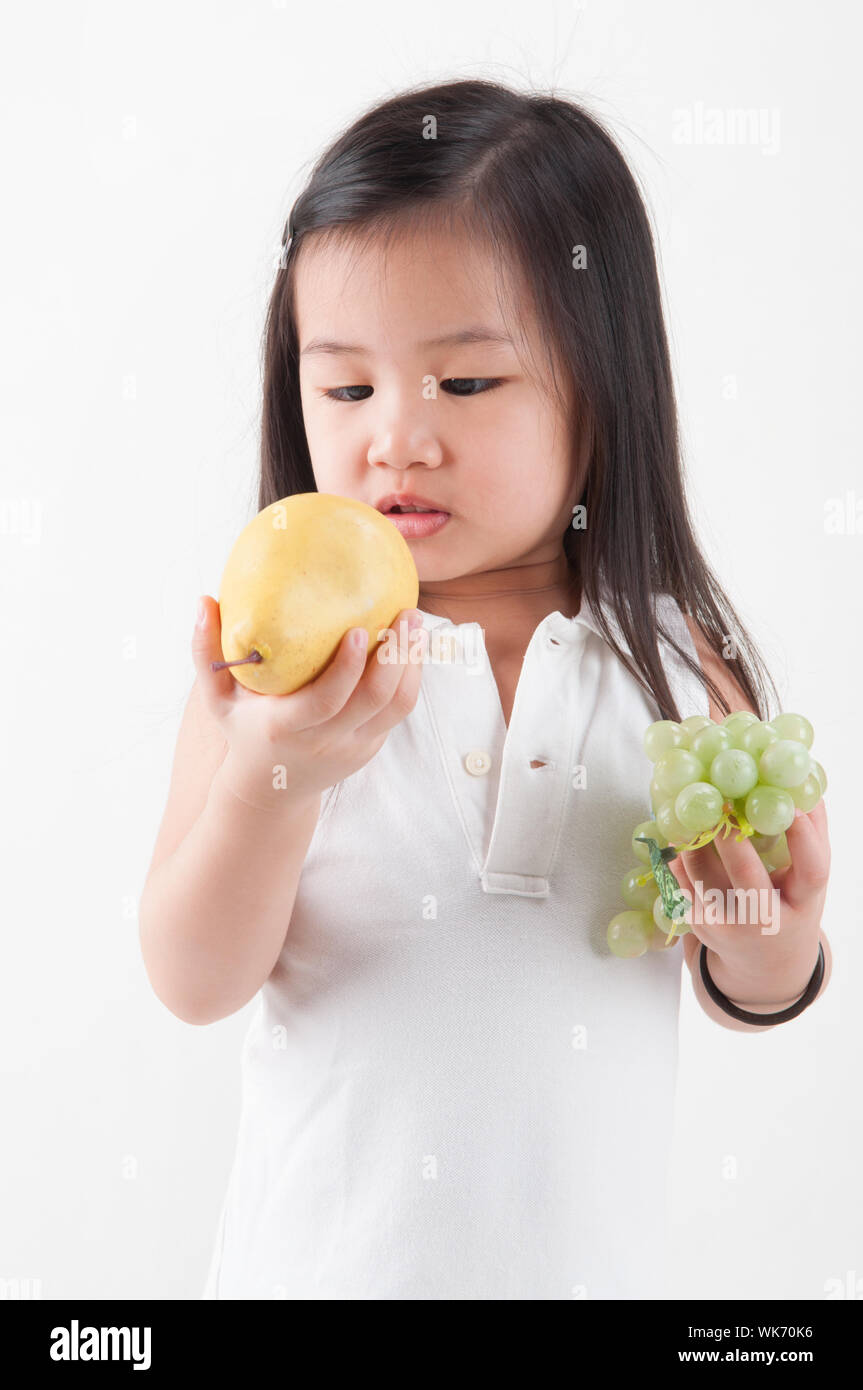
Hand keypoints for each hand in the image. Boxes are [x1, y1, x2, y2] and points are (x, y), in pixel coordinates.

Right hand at [192, 597, 427, 810]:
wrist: (269, 790)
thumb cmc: (242, 730)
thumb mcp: (216, 699)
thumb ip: (206, 653)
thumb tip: (204, 600)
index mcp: (287, 727)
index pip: (327, 701)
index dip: (346, 668)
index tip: (358, 629)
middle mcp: (326, 740)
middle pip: (374, 700)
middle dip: (396, 655)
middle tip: (406, 612)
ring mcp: (355, 747)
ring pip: (397, 705)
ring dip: (411, 663)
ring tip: (415, 623)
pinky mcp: (371, 746)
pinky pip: (398, 710)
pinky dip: (409, 676)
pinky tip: (409, 644)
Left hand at [675, 800, 830, 1003]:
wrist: (765, 962)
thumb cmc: (791, 905)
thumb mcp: (808, 881)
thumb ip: (813, 836)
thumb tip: (806, 784)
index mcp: (803, 904)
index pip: (812, 871)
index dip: (803, 838)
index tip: (790, 806)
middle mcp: (766, 920)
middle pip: (748, 876)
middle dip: (733, 838)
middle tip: (725, 804)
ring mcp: (728, 926)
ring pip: (703, 876)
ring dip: (695, 838)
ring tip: (696, 810)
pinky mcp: (698, 926)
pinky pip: (680, 882)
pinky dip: (676, 855)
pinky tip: (678, 833)